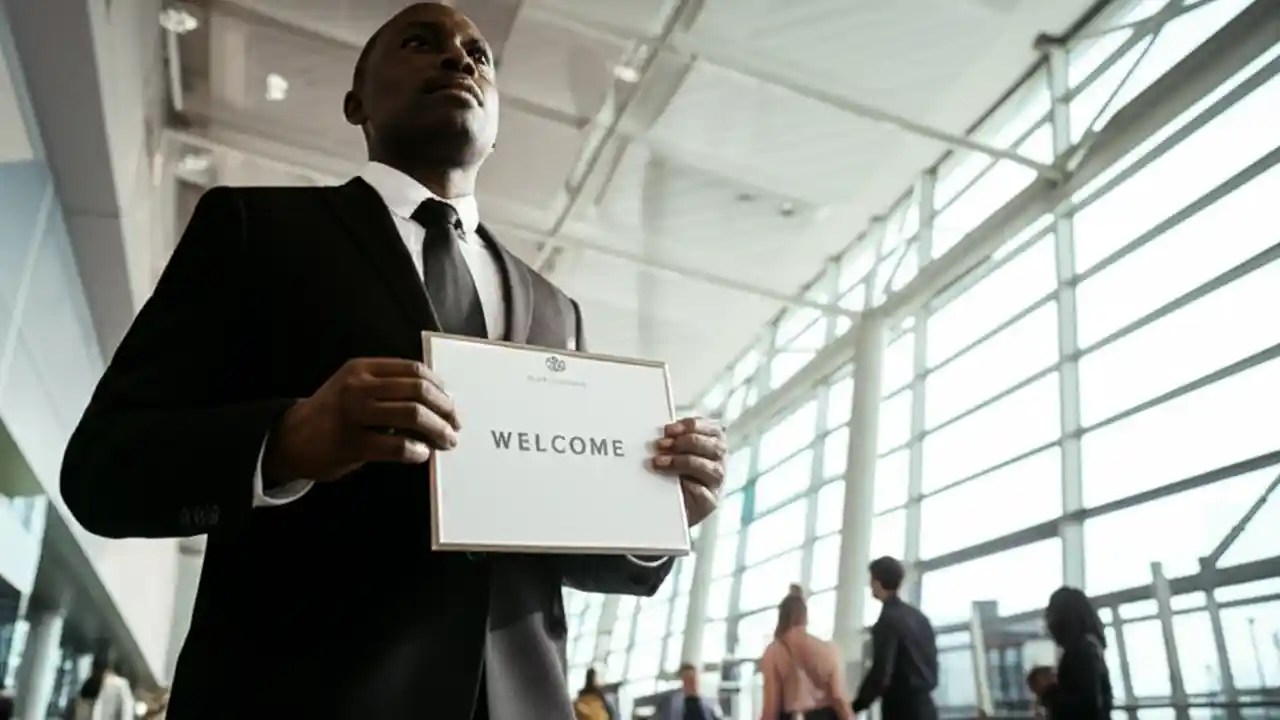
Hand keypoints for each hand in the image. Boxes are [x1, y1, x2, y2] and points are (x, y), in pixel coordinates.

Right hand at [263, 358, 458, 484]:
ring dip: (437, 430)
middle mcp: (358, 386)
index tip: (451, 403)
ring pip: (412, 415)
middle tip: (455, 424)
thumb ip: (389, 387)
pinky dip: (417, 451)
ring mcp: (353, 414)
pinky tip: (421, 454)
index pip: (414, 370)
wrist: (290, 439)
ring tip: (446, 441)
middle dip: (444, 409)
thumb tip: (437, 400)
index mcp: (363, 368)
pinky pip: (397, 446)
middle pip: (418, 390)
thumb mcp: (355, 388)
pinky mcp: (351, 443)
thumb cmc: (332, 414)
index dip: (440, 387)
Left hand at [651, 417, 725, 526]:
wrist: (672, 508)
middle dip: (685, 442)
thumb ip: (673, 441)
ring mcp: (716, 483)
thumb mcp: (675, 453)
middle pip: (714, 446)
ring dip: (682, 462)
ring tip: (659, 462)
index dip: (690, 426)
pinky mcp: (710, 502)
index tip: (668, 430)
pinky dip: (688, 485)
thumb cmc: (674, 476)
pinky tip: (673, 482)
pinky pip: (703, 492)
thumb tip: (660, 434)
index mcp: (714, 444)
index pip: (712, 429)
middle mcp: (719, 462)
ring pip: (710, 468)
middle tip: (660, 445)